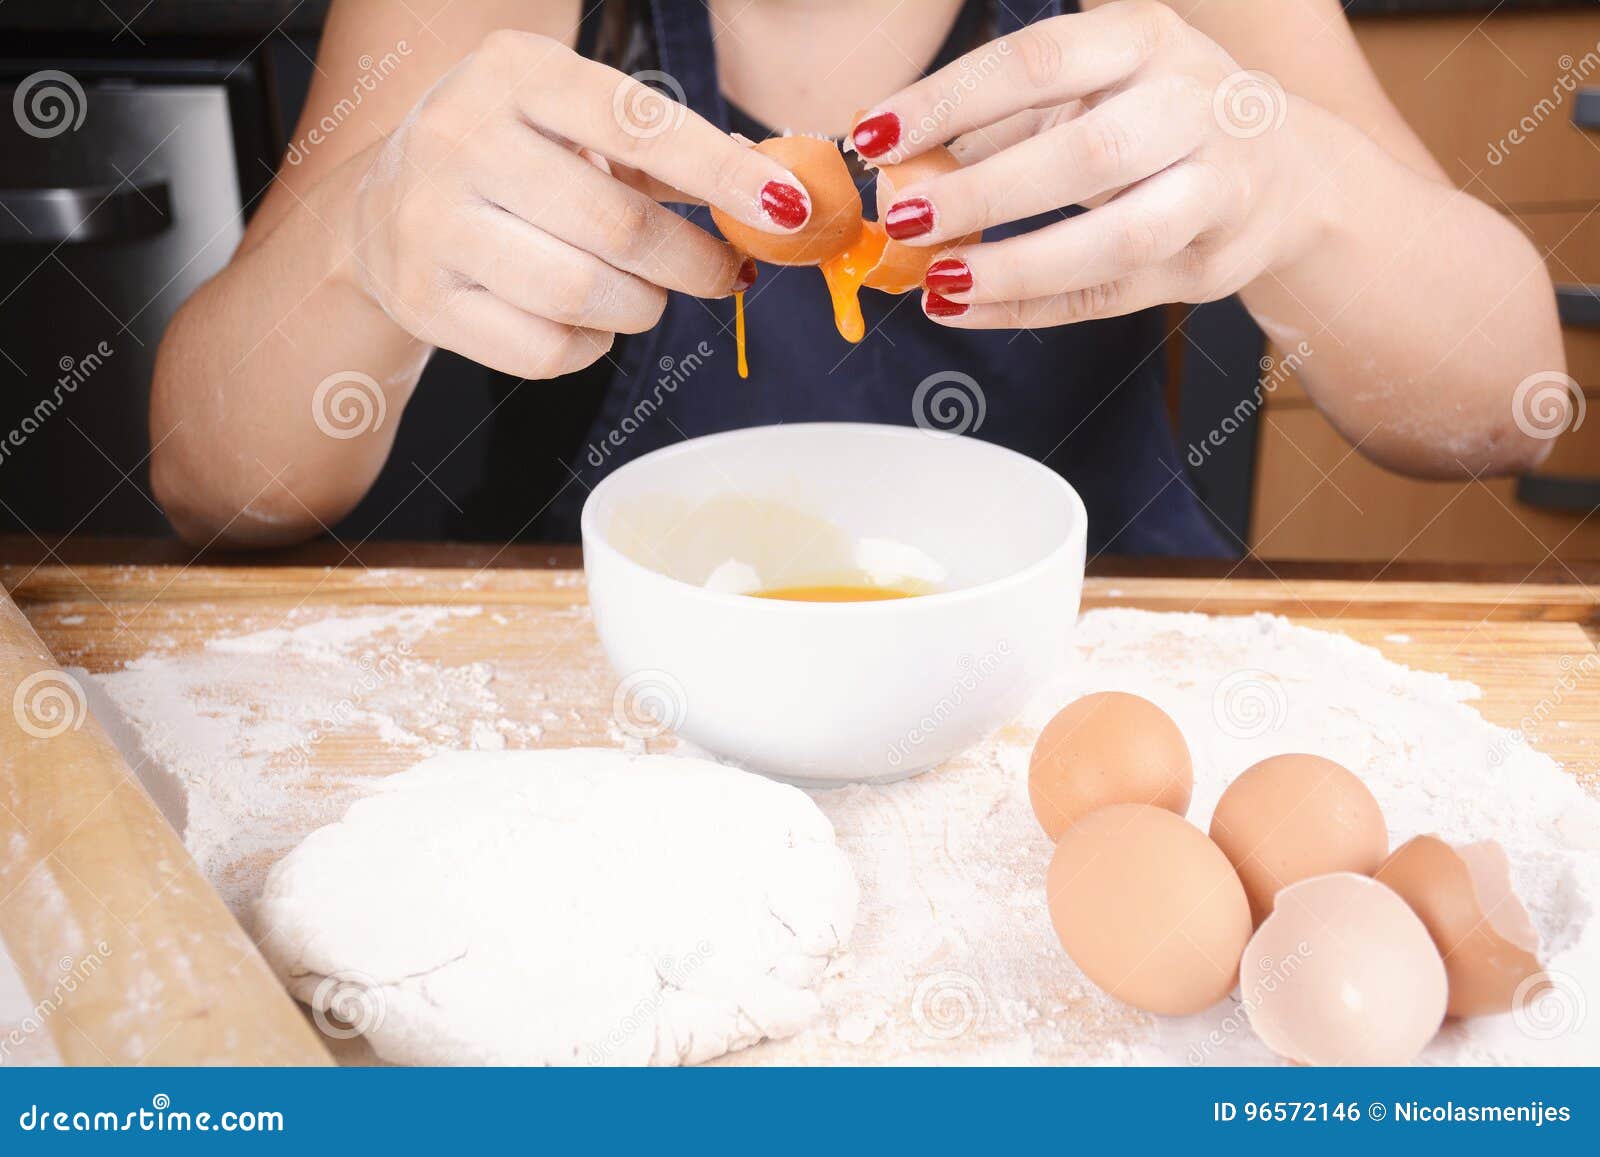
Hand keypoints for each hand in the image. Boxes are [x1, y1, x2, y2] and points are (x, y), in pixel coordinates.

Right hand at [339, 30, 809, 377]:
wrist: (379, 210)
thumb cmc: (513, 161)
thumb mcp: (575, 124)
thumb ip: (670, 152)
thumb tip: (779, 194)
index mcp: (513, 71)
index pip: (638, 124)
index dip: (721, 172)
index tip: (787, 207)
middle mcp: (460, 137)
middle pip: (620, 230)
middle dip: (696, 263)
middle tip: (725, 273)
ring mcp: (431, 223)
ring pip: (585, 297)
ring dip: (644, 308)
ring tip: (646, 293)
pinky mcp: (424, 300)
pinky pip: (547, 350)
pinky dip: (591, 347)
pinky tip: (586, 320)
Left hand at [850, 0, 1324, 328]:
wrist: (1285, 167)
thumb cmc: (1154, 114)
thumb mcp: (1090, 85)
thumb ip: (998, 119)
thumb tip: (891, 161)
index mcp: (1144, 39)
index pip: (1039, 61)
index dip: (951, 100)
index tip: (873, 136)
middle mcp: (1191, 105)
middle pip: (1088, 154)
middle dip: (986, 191)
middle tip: (904, 218)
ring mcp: (1214, 189)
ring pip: (1117, 240)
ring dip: (1017, 265)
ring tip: (938, 281)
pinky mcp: (1209, 264)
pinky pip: (1112, 297)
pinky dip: (1030, 308)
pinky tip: (965, 310)